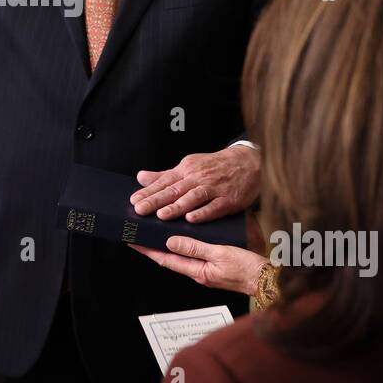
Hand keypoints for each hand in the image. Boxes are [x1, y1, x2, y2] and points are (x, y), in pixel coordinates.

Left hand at [130, 237, 268, 295]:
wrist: (267, 279)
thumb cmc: (247, 268)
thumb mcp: (219, 254)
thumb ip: (195, 247)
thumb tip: (170, 241)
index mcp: (197, 271)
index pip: (164, 259)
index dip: (146, 250)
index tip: (131, 240)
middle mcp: (198, 273)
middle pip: (169, 259)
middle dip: (152, 247)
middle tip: (138, 234)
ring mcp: (206, 271)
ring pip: (180, 257)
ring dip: (166, 246)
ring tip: (154, 234)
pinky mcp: (215, 267)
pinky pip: (194, 255)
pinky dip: (183, 246)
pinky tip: (182, 237)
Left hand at [131, 144, 260, 222]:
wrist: (248, 162)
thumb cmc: (216, 167)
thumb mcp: (189, 166)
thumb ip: (164, 175)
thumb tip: (141, 177)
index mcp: (187, 170)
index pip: (164, 181)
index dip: (148, 192)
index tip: (133, 201)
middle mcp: (198, 178)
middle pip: (175, 189)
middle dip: (156, 200)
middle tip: (140, 209)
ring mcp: (214, 188)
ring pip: (193, 198)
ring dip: (177, 206)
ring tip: (161, 215)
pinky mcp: (229, 199)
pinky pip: (214, 207)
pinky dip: (203, 213)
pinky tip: (191, 220)